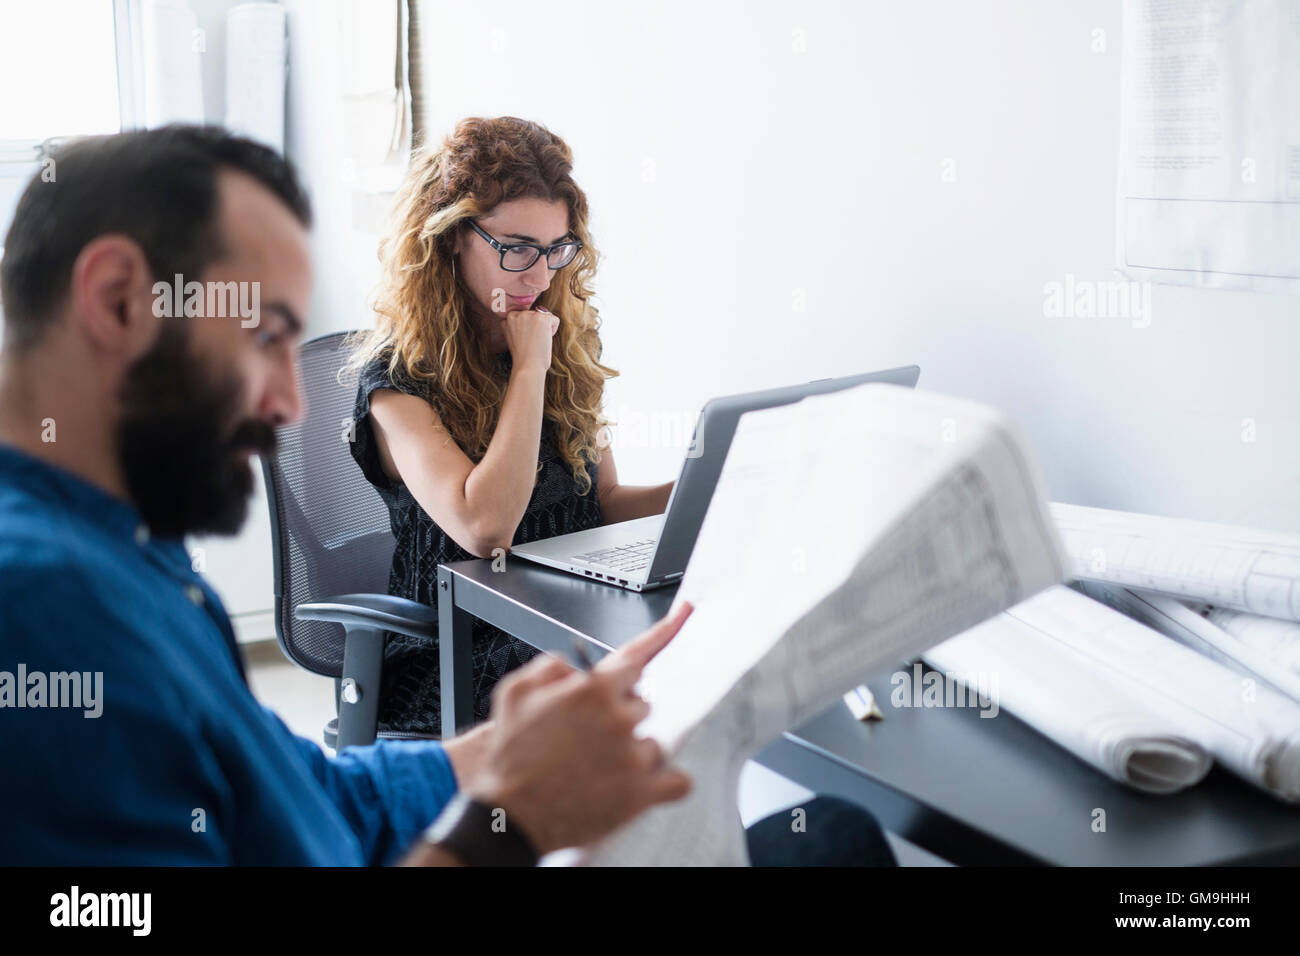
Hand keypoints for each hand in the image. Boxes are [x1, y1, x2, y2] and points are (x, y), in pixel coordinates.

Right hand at [467, 601, 694, 854]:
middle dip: (622, 718)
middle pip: (643, 705)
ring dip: (634, 753)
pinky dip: (664, 785)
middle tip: (592, 740)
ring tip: (599, 770)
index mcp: (592, 689)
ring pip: (654, 744)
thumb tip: (570, 663)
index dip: (661, 636)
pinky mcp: (641, 792)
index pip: (637, 658)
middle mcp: (618, 718)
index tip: (686, 614)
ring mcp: (633, 756)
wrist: (508, 815)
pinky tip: (640, 789)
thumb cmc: (510, 758)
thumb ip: (546, 667)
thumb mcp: (512, 693)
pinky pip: (677, 781)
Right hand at [501, 306, 558, 374]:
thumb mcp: (514, 337)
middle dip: (537, 327)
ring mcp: (528, 314)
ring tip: (537, 341)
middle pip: (535, 314)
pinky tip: (543, 339)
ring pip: (545, 316)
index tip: (525, 341)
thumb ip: (518, 325)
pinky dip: (553, 330)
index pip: (525, 317)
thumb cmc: (523, 356)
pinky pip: (555, 319)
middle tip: (531, 342)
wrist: (527, 366)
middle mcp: (516, 314)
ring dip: (545, 328)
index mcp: (507, 319)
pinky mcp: (541, 318)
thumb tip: (534, 316)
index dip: (528, 329)